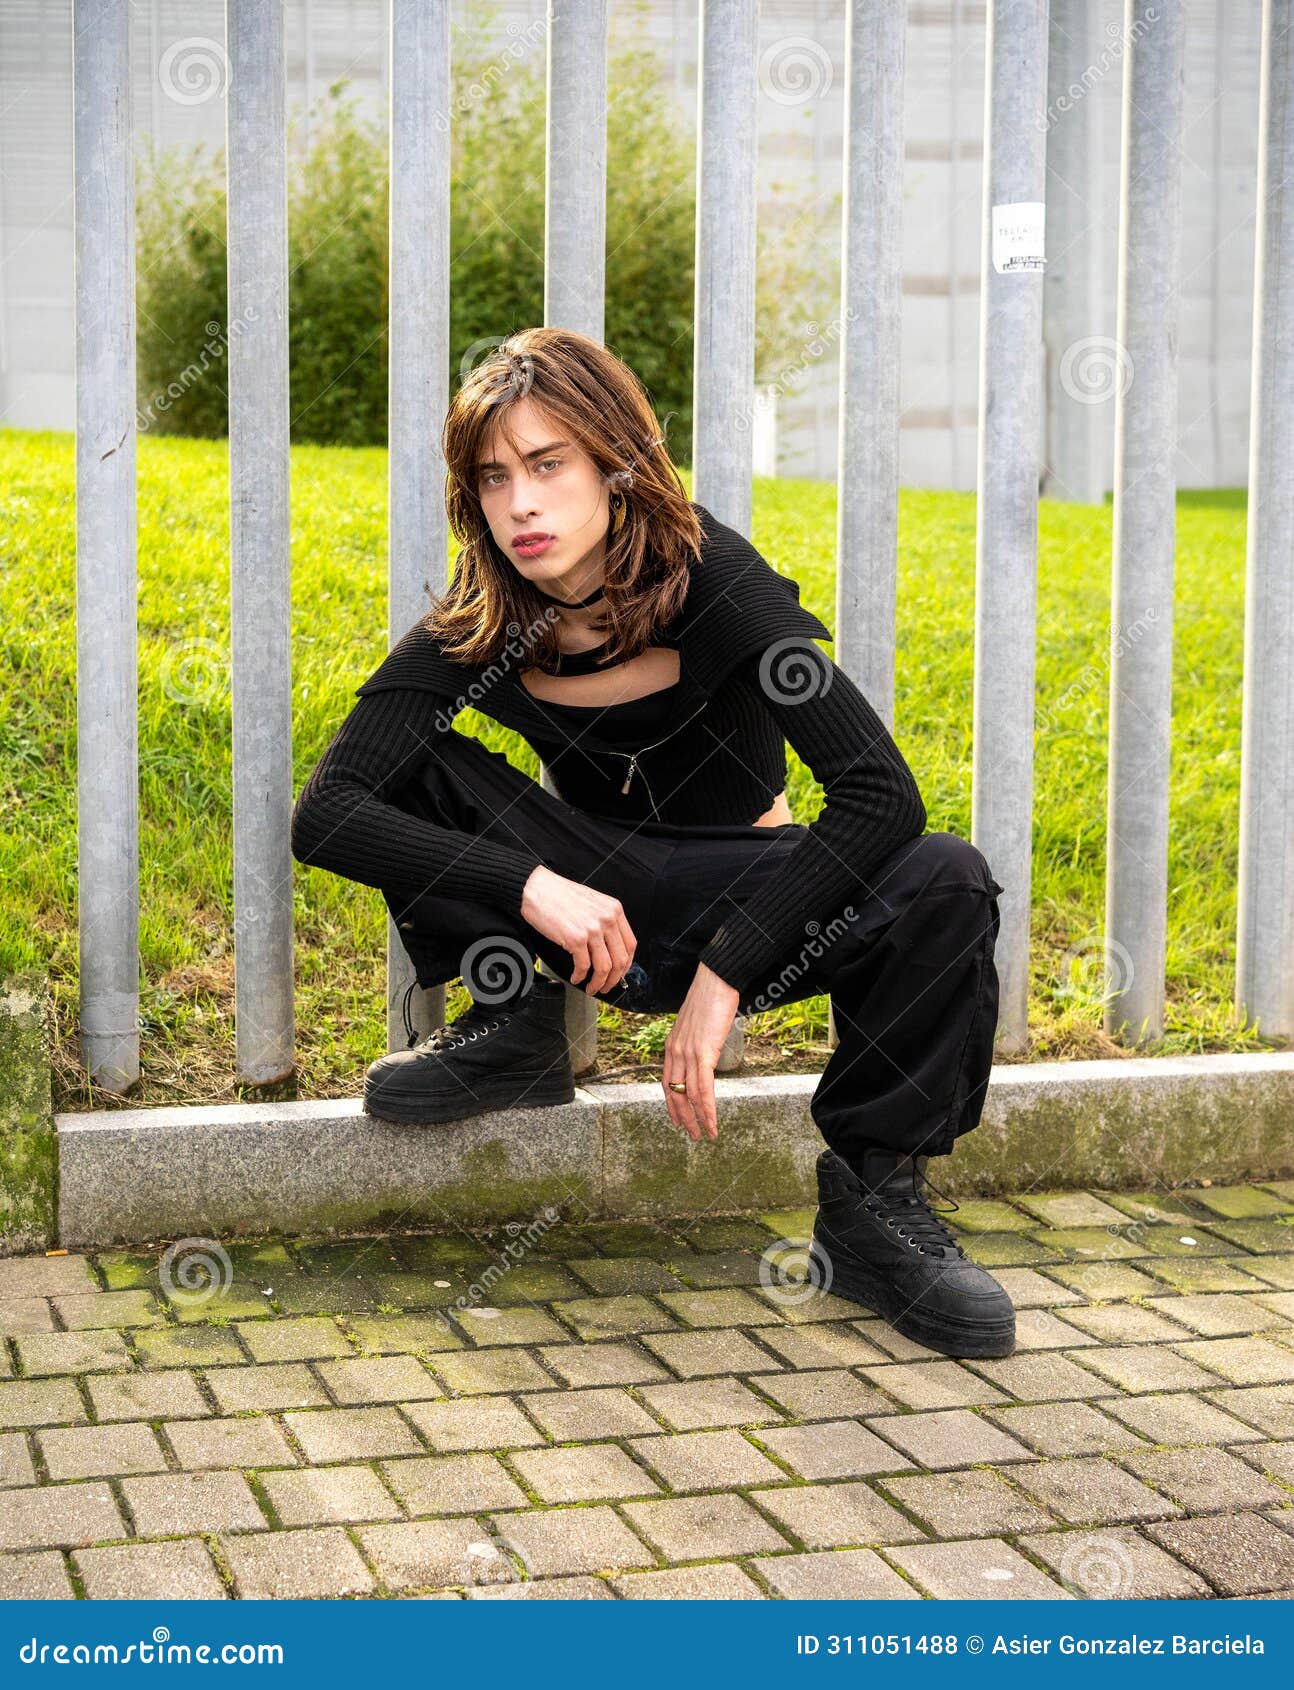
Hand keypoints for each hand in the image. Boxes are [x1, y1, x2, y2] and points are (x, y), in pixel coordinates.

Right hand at [519, 864, 636, 995]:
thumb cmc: (560, 896)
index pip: (630, 945)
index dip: (626, 965)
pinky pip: (584, 966)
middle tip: (606, 987)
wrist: (537, 889)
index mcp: (614, 910)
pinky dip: (580, 976)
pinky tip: (576, 977)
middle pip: (621, 959)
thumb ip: (605, 921)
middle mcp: (607, 919)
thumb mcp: (593, 903)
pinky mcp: (576, 938)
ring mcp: (593, 929)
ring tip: (591, 987)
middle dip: (614, 979)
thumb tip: (609, 948)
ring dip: (598, 983)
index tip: (620, 973)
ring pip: (604, 967)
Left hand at [662, 962, 739, 1140]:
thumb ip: (695, 1041)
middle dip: (684, 1117)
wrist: (716, 980)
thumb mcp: (696, 1024)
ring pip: (690, 1095)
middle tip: (692, 1134)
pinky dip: (708, 1109)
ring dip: (698, 1118)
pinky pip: (703, 1088)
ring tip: (706, 1134)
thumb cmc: (709, 998)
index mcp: (671, 1045)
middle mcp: (675, 1052)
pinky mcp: (703, 1053)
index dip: (672, 1104)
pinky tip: (712, 1121)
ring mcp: (688, 1054)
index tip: (678, 1120)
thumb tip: (703, 1052)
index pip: (668, 1082)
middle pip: (675, 1093)